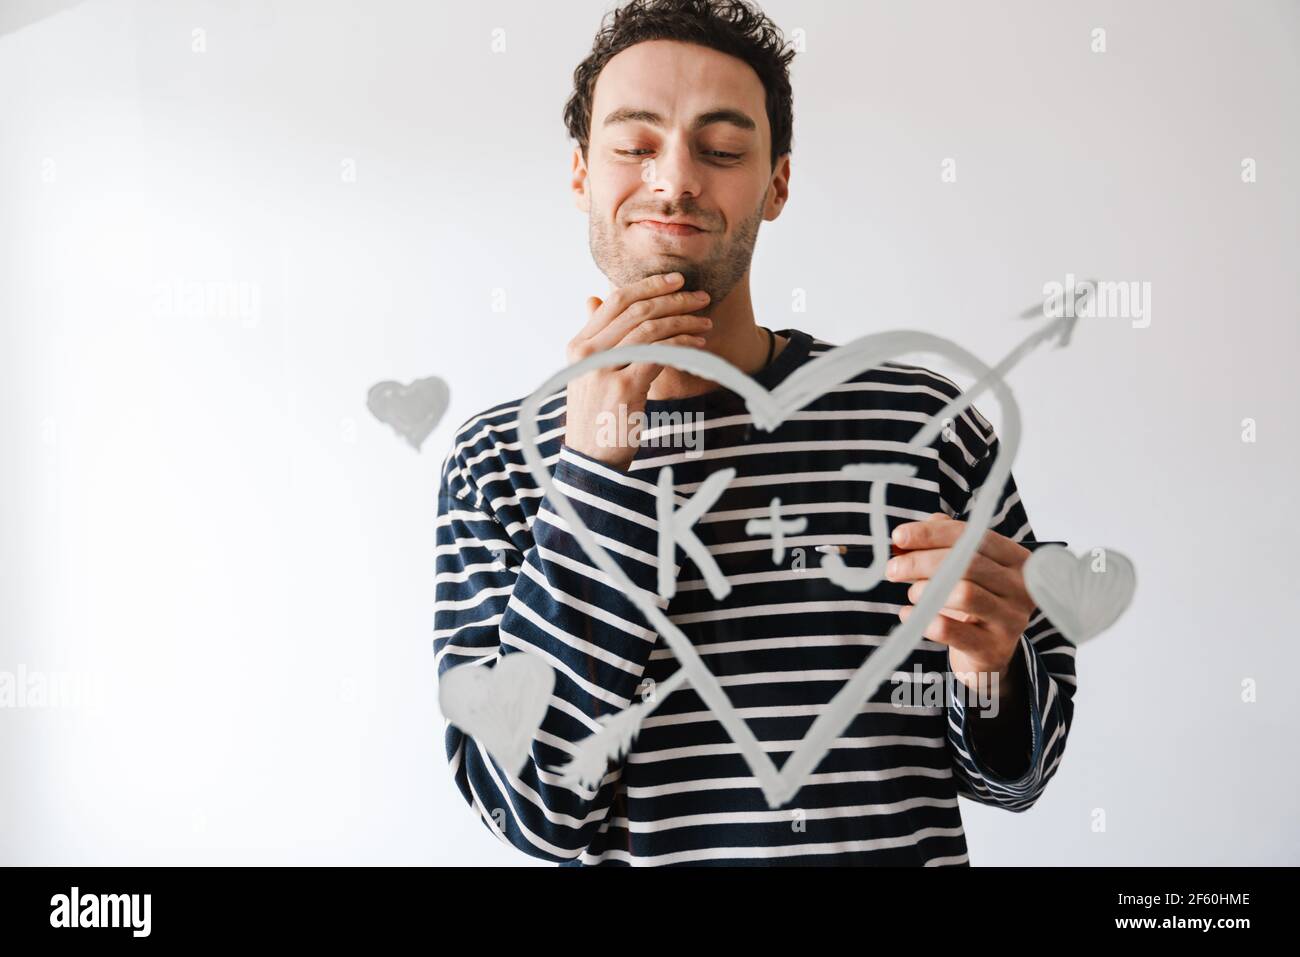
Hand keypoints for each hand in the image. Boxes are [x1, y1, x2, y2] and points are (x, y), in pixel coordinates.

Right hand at [563, 272, 711, 469]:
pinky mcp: (623, 388)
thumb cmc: (597, 415)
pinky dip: (682, 345)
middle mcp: (587, 352)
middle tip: (701, 298)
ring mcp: (604, 369)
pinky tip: (698, 346)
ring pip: (650, 329)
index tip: (677, 282)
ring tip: (705, 324)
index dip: (650, 286)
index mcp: (579, 344)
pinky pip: (659, 354)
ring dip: (684, 321)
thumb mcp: (587, 371)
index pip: (617, 300)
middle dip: (675, 300)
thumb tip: (593, 298)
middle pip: (637, 310)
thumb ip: (595, 337)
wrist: (591, 460)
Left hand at [886, 513, 1035, 696]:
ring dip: (926, 591)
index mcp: (1015, 558)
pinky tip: (909, 614)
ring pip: (964, 594)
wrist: (988, 651)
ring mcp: (1011, 619)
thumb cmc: (974, 599)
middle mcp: (1020, 587)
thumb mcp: (963, 566)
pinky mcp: (993, 648)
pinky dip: (923, 619)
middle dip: (921, 562)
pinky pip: (951, 630)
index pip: (972, 536)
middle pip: (967, 563)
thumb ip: (940, 543)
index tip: (899, 536)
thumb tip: (906, 537)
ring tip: (912, 594)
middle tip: (893, 568)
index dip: (932, 534)